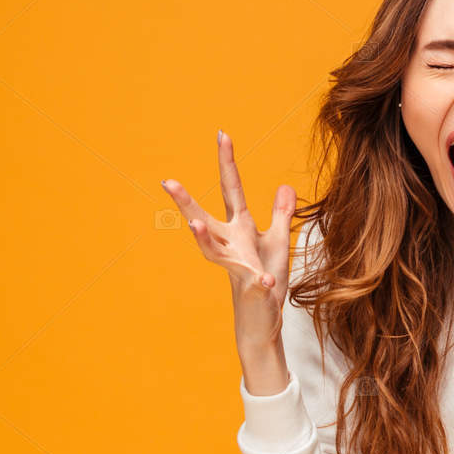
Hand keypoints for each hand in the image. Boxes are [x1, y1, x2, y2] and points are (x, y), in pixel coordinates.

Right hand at [161, 130, 295, 364]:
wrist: (263, 318)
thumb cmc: (267, 278)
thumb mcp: (278, 241)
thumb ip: (280, 214)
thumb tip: (285, 185)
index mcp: (240, 229)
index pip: (230, 190)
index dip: (227, 163)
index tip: (222, 134)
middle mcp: (231, 245)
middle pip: (206, 218)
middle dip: (187, 200)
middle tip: (168, 181)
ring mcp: (237, 267)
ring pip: (214, 251)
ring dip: (203, 238)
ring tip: (193, 223)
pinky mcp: (252, 289)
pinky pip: (254, 283)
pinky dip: (259, 280)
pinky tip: (264, 279)